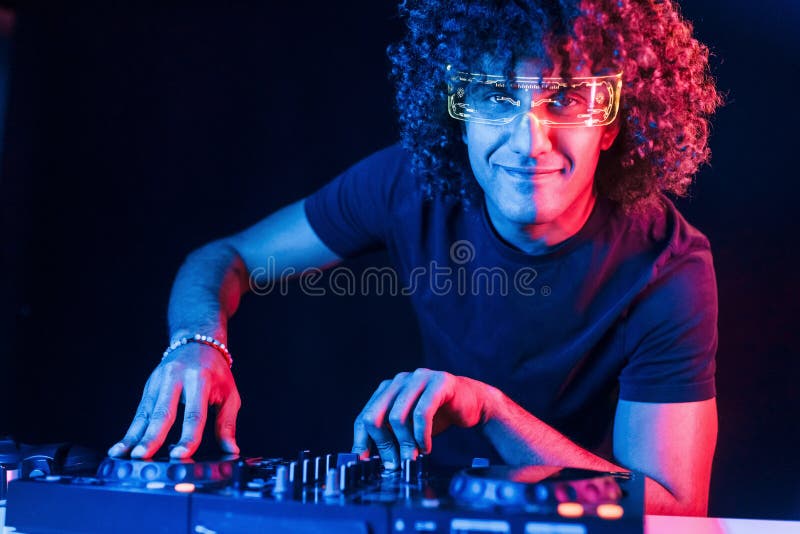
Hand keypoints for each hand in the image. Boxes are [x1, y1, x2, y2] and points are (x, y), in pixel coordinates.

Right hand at [107, 343, 240, 458]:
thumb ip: (227, 423)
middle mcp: (177, 378)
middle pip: (163, 412)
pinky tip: (121, 448)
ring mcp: (159, 382)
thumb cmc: (216, 373)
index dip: (188, 436)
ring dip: (134, 436)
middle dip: (152, 436)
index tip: (180, 455)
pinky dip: (130, 431)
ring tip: (123, 456)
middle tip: (143, 457)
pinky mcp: (149, 387)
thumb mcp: (229, 394)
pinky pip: (139, 412)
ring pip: (146, 413)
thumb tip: (231, 450)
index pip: (194, 413)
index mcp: (201, 380)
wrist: (197, 343)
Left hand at [351, 368, 493, 468]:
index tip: (364, 462)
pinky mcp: (438, 382)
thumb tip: (372, 460)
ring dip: (404, 443)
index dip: (361, 441)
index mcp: (387, 390)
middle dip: (383, 444)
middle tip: (394, 464)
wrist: (472, 403)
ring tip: (413, 457)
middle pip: (375, 415)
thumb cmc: (438, 415)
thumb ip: (390, 437)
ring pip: (397, 416)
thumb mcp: (408, 428)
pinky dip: (421, 435)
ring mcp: (418, 378)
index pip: (364, 417)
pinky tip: (426, 447)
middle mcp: (399, 381)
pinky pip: (422, 413)